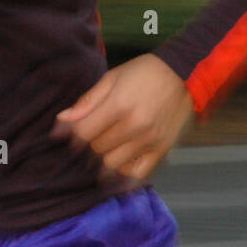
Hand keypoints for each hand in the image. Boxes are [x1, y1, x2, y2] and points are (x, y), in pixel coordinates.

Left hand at [50, 53, 194, 181]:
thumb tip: (62, 120)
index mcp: (119, 105)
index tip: (76, 129)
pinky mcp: (162, 149)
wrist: (184, 74)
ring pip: (112, 163)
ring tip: (111, 142)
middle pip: (97, 148)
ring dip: (106, 154)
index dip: (75, 132)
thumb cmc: (144, 73)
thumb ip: (87, 101)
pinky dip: (125, 170)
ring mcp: (149, 140)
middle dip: (92, 140)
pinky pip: (137, 173)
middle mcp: (134, 126)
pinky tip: (122, 160)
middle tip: (98, 129)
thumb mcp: (111, 78)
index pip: (83, 133)